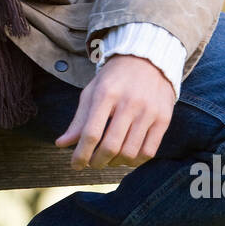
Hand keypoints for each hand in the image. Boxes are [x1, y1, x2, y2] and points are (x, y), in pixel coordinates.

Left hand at [55, 54, 175, 170]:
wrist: (149, 60)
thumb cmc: (115, 78)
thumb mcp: (92, 92)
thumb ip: (79, 120)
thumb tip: (61, 144)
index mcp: (106, 94)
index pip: (91, 133)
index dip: (81, 154)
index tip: (75, 165)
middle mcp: (129, 103)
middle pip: (110, 146)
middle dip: (97, 162)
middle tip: (92, 164)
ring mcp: (148, 112)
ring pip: (130, 153)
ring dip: (115, 163)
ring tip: (108, 159)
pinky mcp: (163, 119)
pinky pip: (149, 151)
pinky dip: (134, 161)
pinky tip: (126, 157)